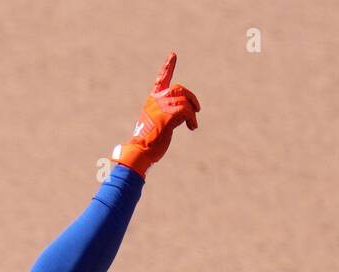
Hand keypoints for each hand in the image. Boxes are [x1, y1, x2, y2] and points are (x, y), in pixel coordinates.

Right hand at [112, 53, 199, 176]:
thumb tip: (187, 110)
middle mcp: (156, 99)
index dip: (167, 67)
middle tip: (197, 110)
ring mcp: (162, 105)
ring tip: (191, 124)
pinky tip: (191, 128)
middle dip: (191, 98)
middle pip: (180, 89)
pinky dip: (192, 120)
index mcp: (151, 100)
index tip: (173, 55)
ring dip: (192, 113)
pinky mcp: (169, 113)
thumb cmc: (148, 141)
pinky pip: (188, 111)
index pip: (161, 79)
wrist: (140, 150)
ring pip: (186, 101)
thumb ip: (166, 111)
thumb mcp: (155, 122)